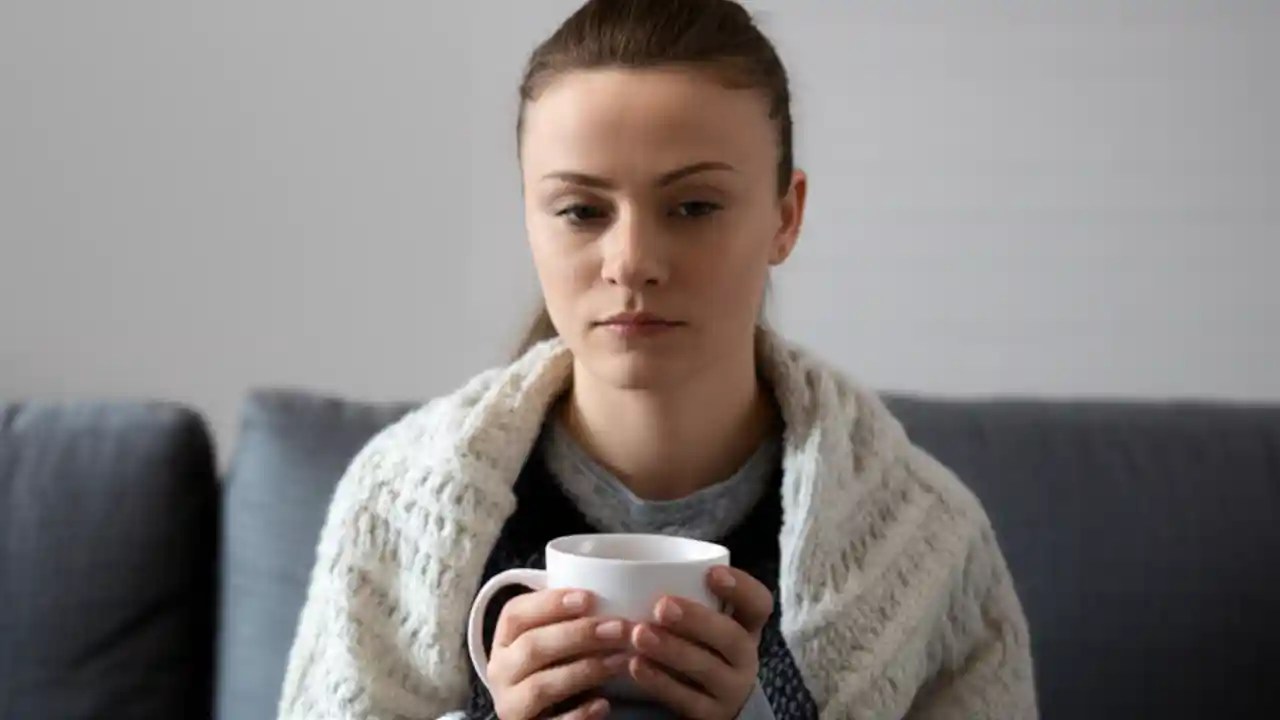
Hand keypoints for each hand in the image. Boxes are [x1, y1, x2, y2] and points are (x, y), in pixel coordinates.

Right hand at [488, 588, 631, 719]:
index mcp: (504, 639)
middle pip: (532, 647)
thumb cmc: (554, 664)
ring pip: (542, 686)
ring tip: (621, 661)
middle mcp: (500, 670)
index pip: (515, 614)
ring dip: (585, 670)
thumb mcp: (552, 638)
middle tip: (618, 629)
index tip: (588, 597)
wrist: (541, 713)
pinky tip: (603, 703)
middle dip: (578, 635)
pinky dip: (579, 714)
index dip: (550, 603)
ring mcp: (511, 704)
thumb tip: (613, 587)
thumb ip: (568, 618)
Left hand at [627, 566, 772, 719]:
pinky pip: (687, 700)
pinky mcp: (710, 715)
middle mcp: (744, 657)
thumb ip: (682, 594)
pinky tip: (635, 665)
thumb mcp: (699, 619)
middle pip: (732, 638)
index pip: (759, 604)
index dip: (741, 588)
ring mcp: (730, 688)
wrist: (700, 698)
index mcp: (746, 626)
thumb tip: (625, 568)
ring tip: (639, 634)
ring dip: (673, 650)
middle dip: (698, 620)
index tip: (712, 573)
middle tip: (662, 606)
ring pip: (708, 669)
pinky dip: (660, 682)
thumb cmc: (692, 643)